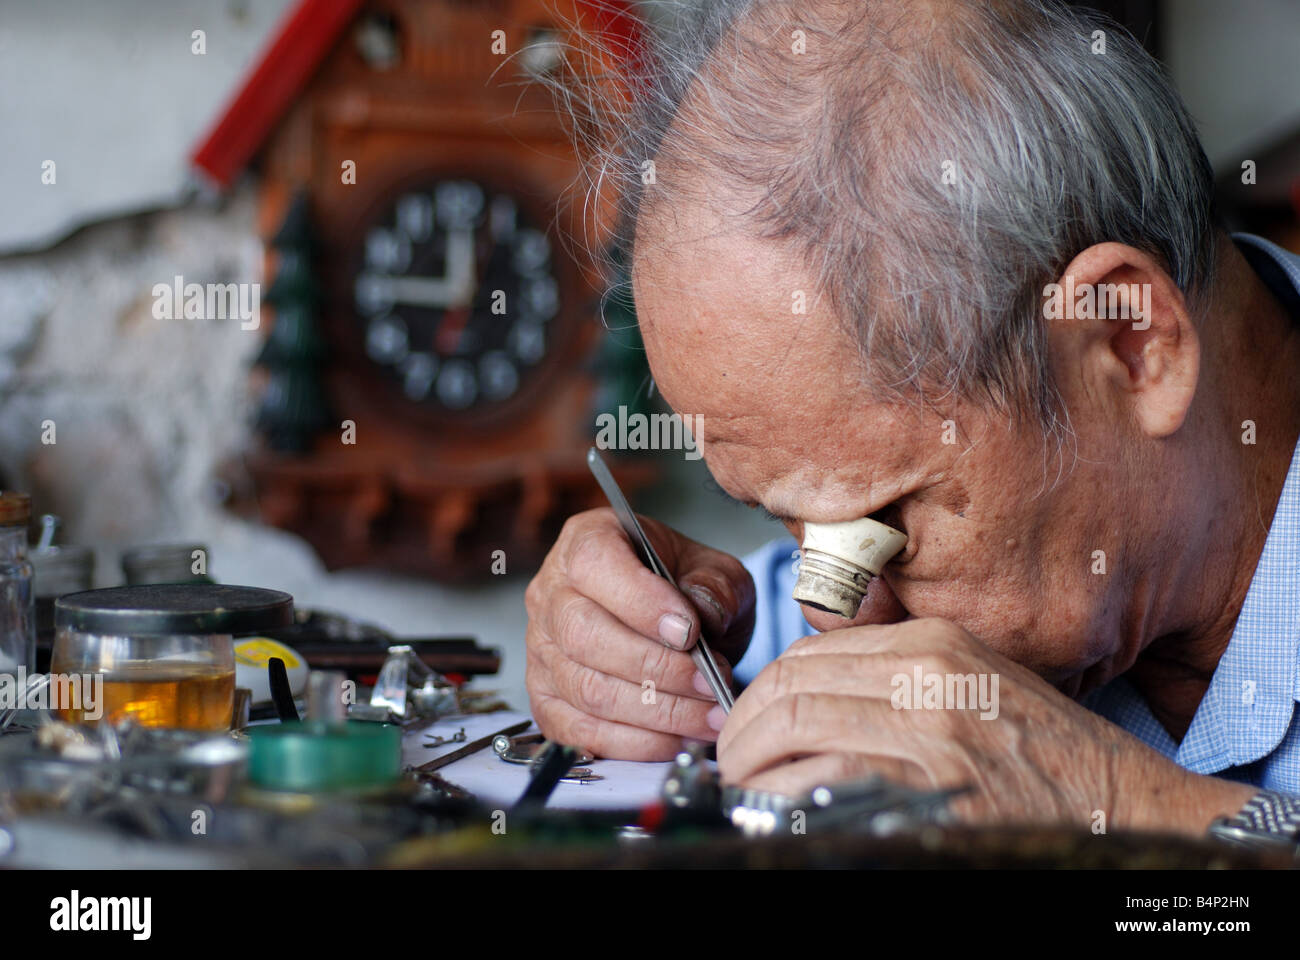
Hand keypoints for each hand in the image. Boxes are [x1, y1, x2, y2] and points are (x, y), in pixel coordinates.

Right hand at [525, 507, 754, 759]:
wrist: (675, 621)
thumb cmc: (686, 588)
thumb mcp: (714, 571)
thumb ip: (715, 586)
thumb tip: (704, 615)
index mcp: (586, 542)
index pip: (595, 565)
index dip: (640, 602)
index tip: (690, 632)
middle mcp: (552, 593)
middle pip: (584, 635)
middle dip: (656, 669)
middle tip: (709, 683)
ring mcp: (542, 650)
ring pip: (586, 689)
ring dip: (655, 712)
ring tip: (708, 716)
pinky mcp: (547, 698)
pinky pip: (580, 731)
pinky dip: (634, 743)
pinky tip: (678, 738)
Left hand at [715, 618, 1254, 833]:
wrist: (1120, 803)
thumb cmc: (1045, 752)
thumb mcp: (971, 683)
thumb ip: (894, 679)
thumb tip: (806, 698)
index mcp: (930, 644)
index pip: (809, 653)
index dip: (760, 691)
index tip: (744, 722)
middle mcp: (926, 675)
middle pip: (790, 684)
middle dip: (741, 727)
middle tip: (728, 760)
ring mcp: (930, 729)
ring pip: (797, 725)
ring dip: (751, 764)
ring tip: (742, 790)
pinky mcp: (933, 786)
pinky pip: (829, 781)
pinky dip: (786, 798)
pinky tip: (779, 812)